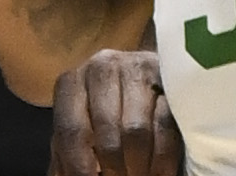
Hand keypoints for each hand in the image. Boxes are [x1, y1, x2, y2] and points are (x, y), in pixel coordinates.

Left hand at [51, 47, 181, 175]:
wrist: (137, 78)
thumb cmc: (102, 112)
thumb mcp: (81, 129)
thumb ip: (70, 154)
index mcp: (72, 84)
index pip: (71, 131)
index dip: (80, 166)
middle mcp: (101, 68)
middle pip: (107, 131)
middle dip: (114, 169)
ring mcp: (135, 68)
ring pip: (136, 129)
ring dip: (139, 166)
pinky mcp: (165, 76)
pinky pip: (165, 124)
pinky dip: (162, 159)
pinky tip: (160, 174)